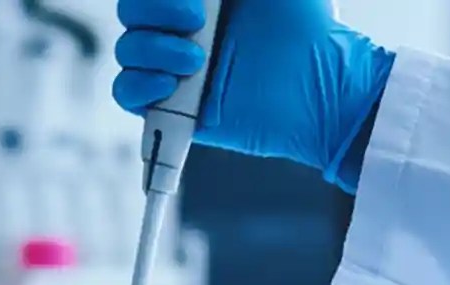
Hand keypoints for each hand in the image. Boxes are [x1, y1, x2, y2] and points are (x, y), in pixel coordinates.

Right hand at [112, 0, 394, 192]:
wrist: (323, 91)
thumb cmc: (310, 30)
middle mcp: (183, 29)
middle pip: (131, 12)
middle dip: (154, 12)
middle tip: (198, 23)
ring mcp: (175, 68)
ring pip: (127, 51)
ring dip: (152, 50)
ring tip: (197, 63)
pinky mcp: (173, 108)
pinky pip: (126, 94)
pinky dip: (137, 86)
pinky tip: (169, 85)